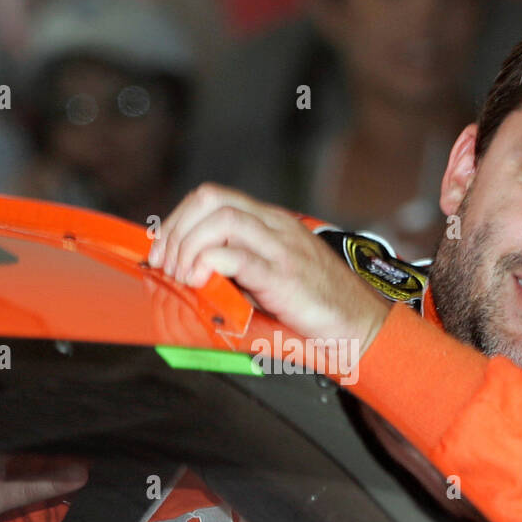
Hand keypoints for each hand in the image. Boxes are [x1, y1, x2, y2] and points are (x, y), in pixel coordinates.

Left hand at [148, 184, 392, 378]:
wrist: (360, 323)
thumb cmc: (316, 305)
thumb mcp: (270, 276)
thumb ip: (236, 268)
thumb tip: (190, 274)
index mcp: (269, 223)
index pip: (212, 198)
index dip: (177, 219)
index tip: (160, 250)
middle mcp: (274, 227)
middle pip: (211, 199)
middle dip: (176, 230)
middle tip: (166, 264)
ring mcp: (281, 248)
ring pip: (221, 219)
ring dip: (189, 246)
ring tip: (184, 276)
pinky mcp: (284, 276)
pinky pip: (238, 255)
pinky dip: (209, 263)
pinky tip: (202, 281)